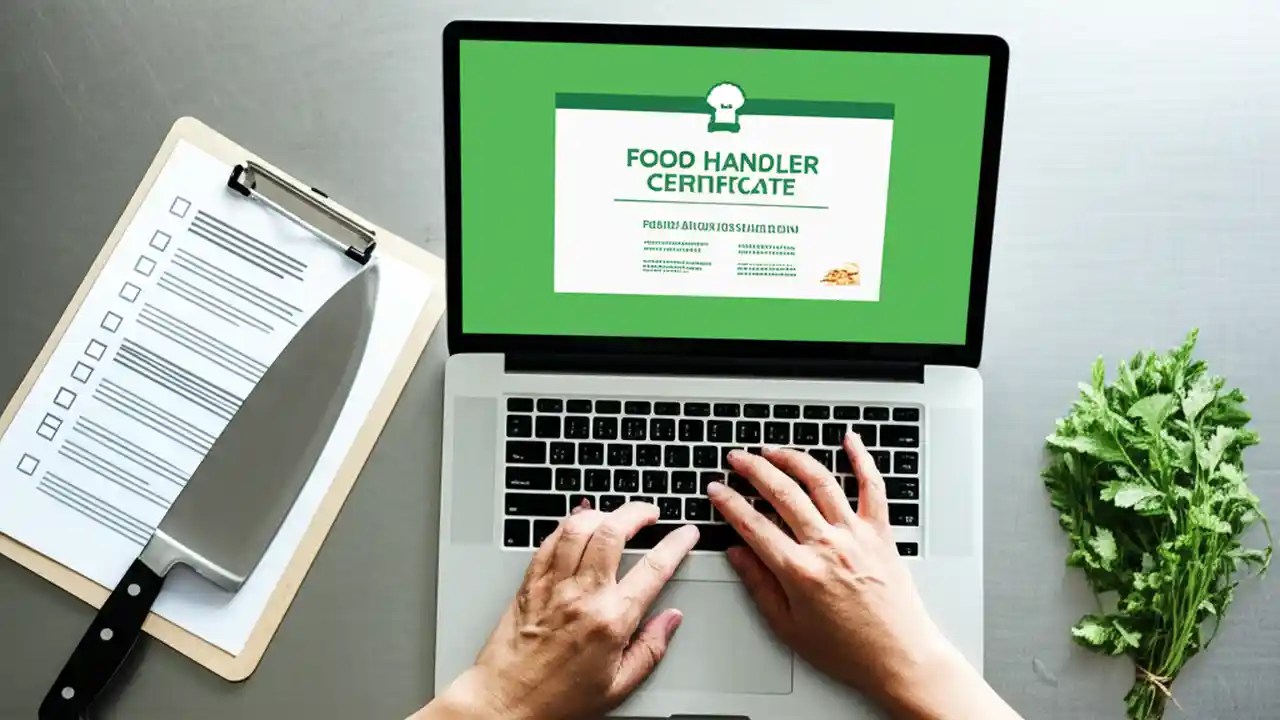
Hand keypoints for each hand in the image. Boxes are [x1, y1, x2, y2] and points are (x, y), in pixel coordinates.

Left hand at [423, 503, 698, 719]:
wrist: (505, 703)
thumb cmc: (558, 700)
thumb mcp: (618, 686)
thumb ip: (651, 649)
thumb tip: (671, 620)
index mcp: (610, 621)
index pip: (653, 568)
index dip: (676, 544)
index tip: (686, 533)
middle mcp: (582, 596)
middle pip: (613, 532)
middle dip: (637, 513)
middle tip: (650, 513)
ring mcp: (553, 586)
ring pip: (578, 528)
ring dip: (601, 513)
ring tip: (615, 516)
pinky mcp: (529, 584)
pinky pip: (549, 541)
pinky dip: (566, 525)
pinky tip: (577, 525)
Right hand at [709, 435, 1018, 718]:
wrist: (899, 657)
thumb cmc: (848, 650)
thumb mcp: (789, 626)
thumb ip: (759, 585)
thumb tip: (737, 553)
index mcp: (799, 572)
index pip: (753, 525)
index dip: (729, 503)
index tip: (716, 490)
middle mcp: (827, 547)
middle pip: (782, 493)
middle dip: (753, 469)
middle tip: (737, 459)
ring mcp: (855, 536)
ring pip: (820, 482)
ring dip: (792, 459)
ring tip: (773, 450)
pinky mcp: (880, 533)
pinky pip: (872, 487)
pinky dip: (862, 459)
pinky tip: (850, 440)